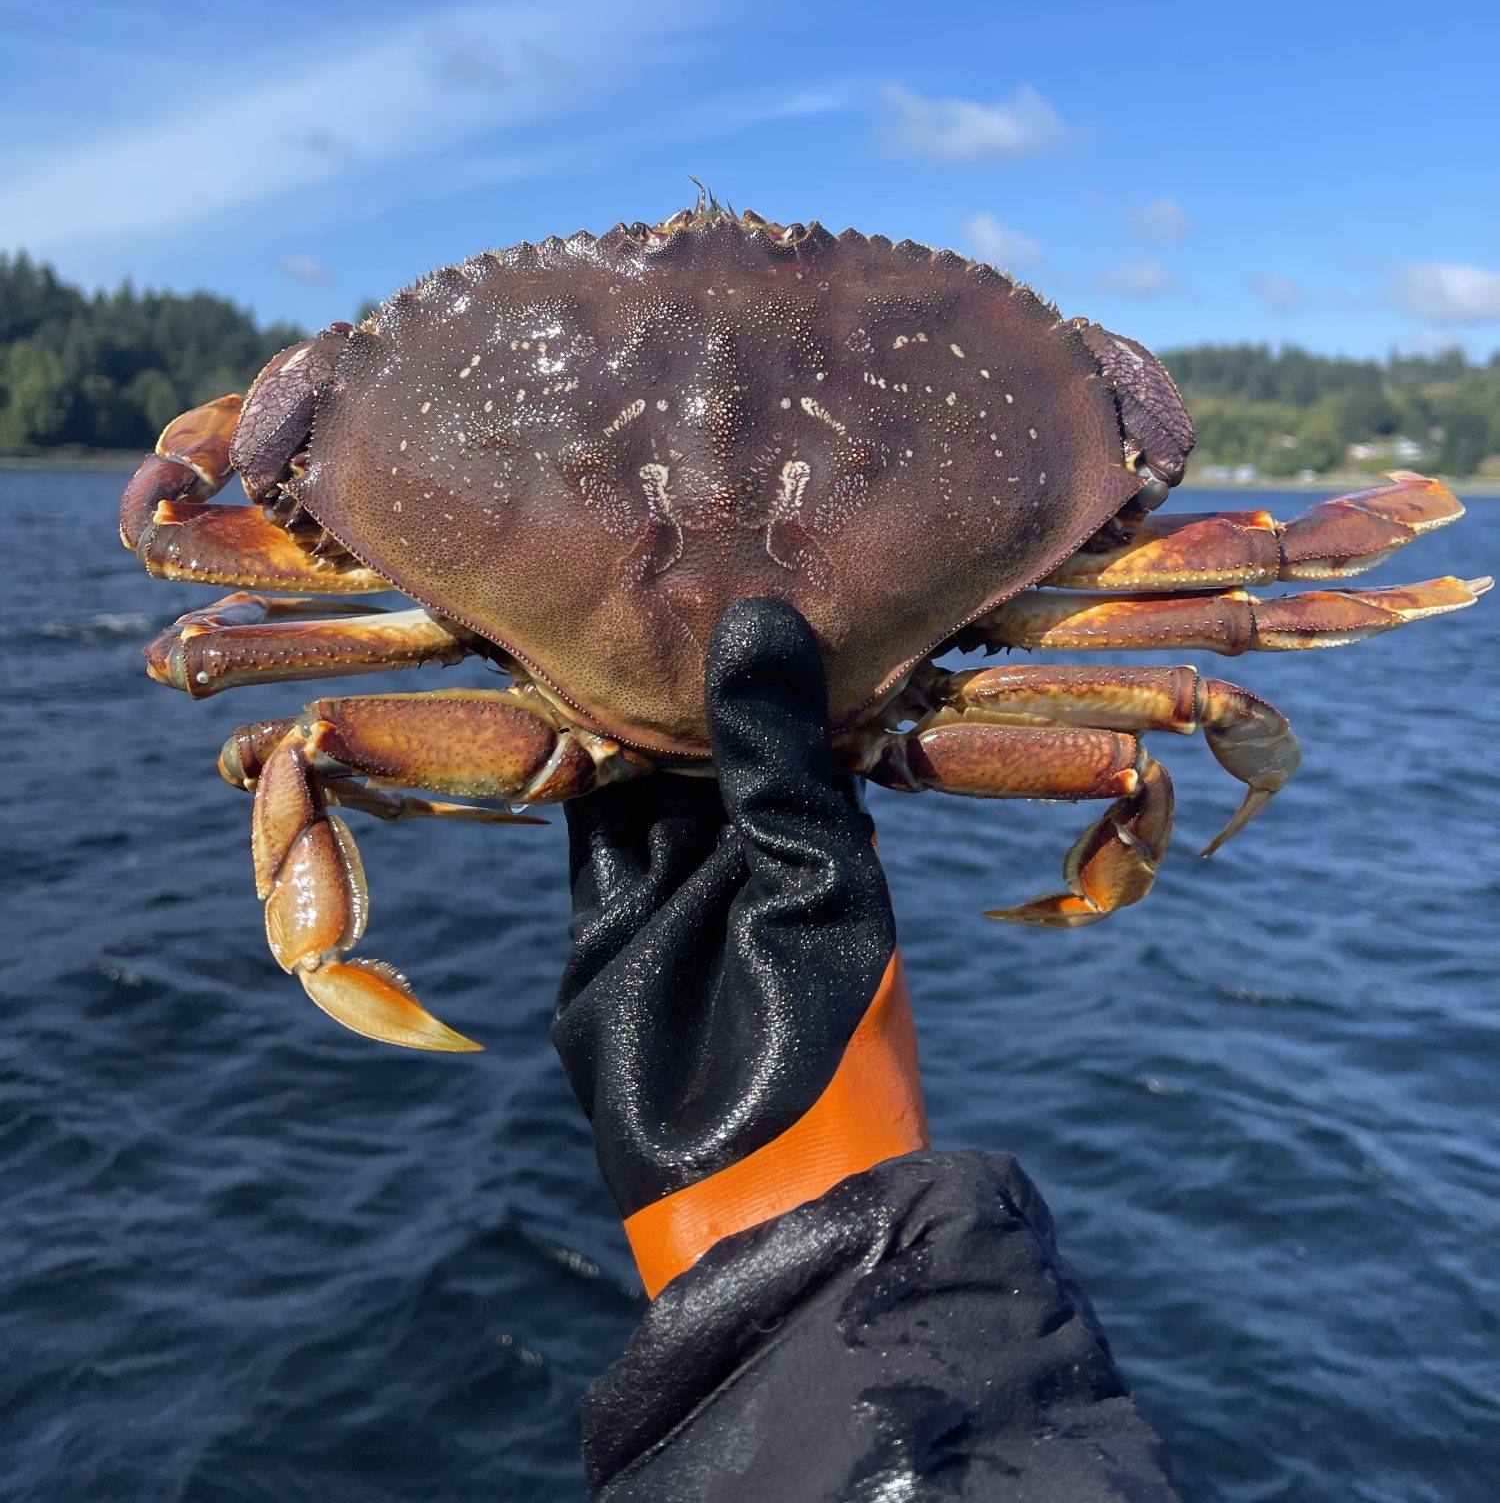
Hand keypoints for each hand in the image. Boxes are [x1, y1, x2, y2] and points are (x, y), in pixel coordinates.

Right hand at [552, 596, 928, 1295]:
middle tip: (630, 528)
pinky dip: (562, 746)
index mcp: (827, 810)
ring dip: (607, 683)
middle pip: (701, 708)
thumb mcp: (819, 879)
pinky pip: (582, 803)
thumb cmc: (824, 1030)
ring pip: (634, 745)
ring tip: (577, 572)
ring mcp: (676, 859)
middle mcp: (750, 821)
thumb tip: (760, 622)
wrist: (750, 1186)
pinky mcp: (606, 899)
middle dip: (671, 639)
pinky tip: (536, 670)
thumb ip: (779, 761)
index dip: (758, 625)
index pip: (786, 692)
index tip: (729, 531)